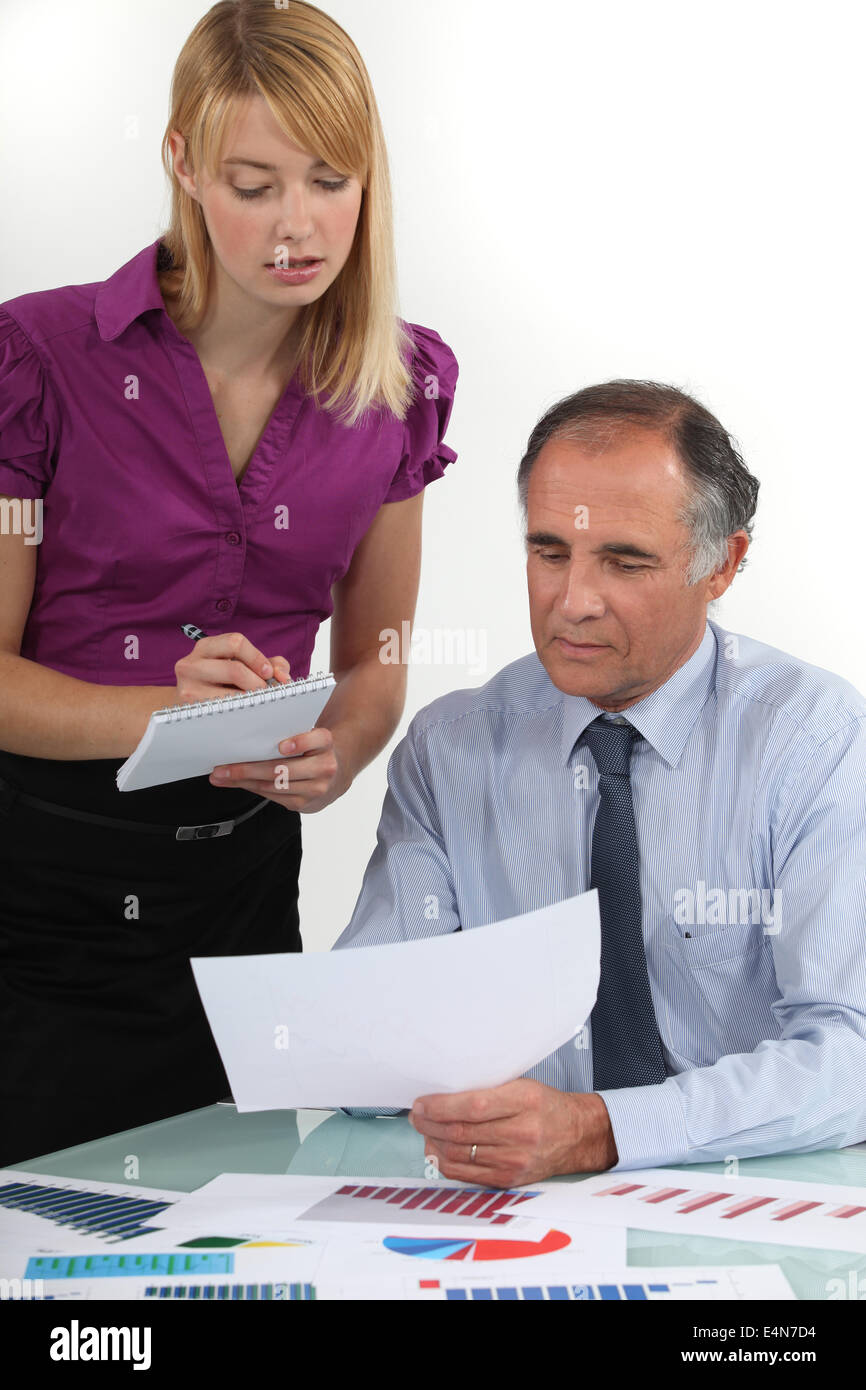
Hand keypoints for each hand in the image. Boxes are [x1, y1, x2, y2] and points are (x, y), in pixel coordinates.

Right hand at [175, 631, 291, 702]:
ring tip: (256, 703)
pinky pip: (223, 710)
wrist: (194, 708)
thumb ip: (271, 665)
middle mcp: (191, 663)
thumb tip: (284, 677)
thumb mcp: (245, 666)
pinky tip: (245, 714)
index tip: (268, 673)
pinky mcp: (190, 708)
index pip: (236, 642)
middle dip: (257, 683)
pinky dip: (241, 713)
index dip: (257, 658)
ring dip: (250, 699)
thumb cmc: (225, 684)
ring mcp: (188, 687)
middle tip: (265, 693)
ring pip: (229, 693)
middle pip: (234, 669)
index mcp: (206, 647)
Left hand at [209, 725, 348, 812]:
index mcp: (326, 744)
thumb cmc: (313, 751)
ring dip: (243, 781)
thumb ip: (290, 733)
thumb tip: (249, 734)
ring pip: (273, 785)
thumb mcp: (310, 737)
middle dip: (248, 769)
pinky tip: (237, 783)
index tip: (282, 746)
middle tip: (225, 767)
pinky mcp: (304, 805)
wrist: (334, 776)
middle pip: (283, 769)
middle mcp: (324, 767)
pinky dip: (252, 788)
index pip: (317, 740)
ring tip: (222, 776)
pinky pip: (272, 796)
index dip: (300, 743)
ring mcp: (315, 789)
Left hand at [409, 1079, 617, 1187]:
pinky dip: (445, 1162)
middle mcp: (521, 1133)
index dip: (440, 1106)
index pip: (473, 1107)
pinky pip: (467, 1174)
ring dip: (434, 1142)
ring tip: (424, 1130)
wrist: (576, 1135)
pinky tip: (437, 1149)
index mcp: (525, 1101)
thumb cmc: (545, 1105)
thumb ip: (487, 1090)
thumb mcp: (522, 1085)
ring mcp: (515, 1160)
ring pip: (460, 1155)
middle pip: (462, 1133)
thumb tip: (443, 1096)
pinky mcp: (509, 1179)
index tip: (422, 1102)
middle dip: (430, 1123)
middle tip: (417, 1115)